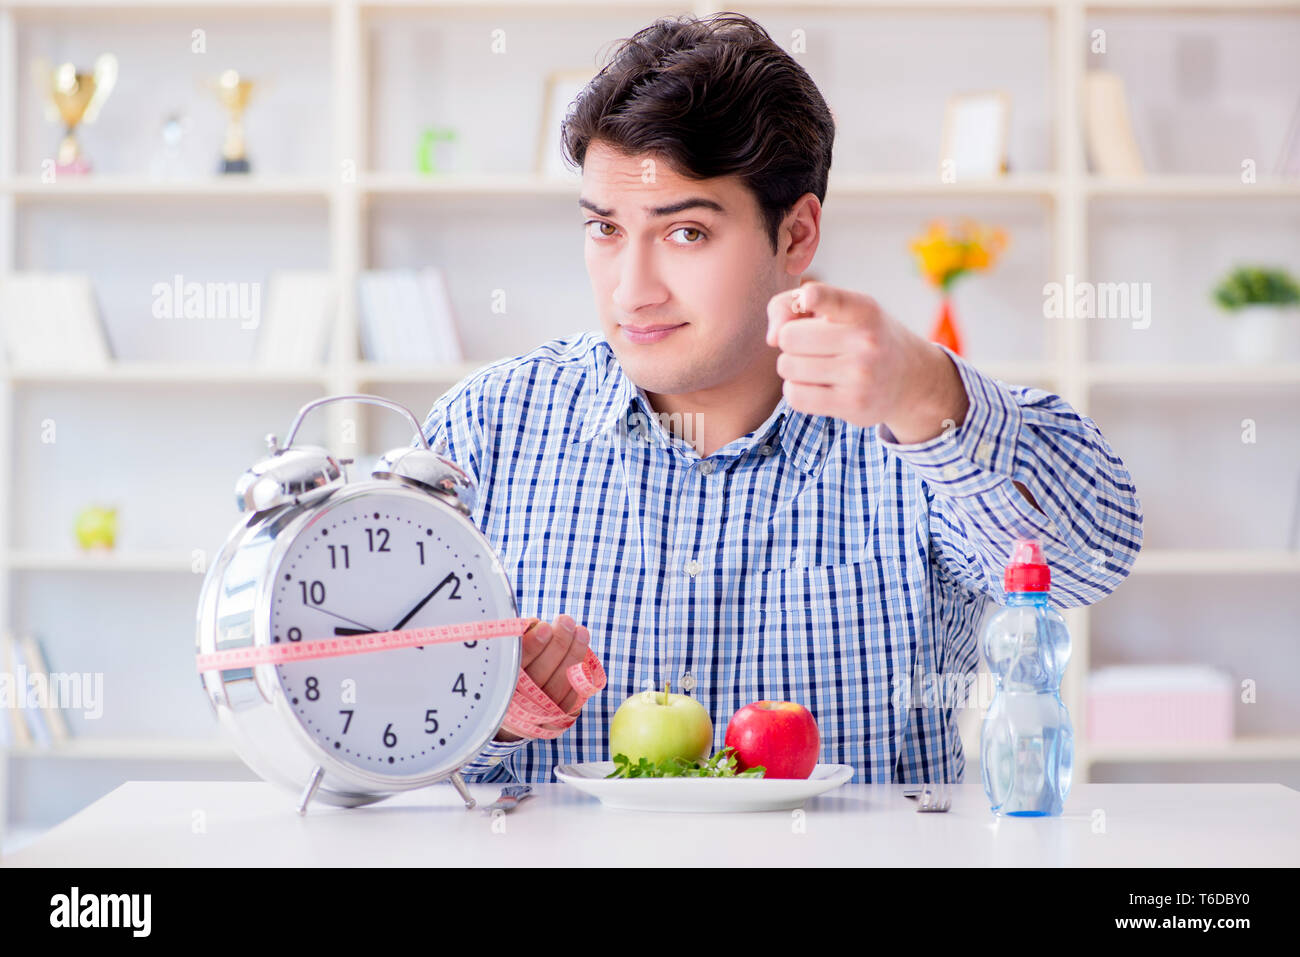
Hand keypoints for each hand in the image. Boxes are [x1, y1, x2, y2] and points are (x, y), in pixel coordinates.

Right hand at [493, 614, 592, 742]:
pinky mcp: (556, 718)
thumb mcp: (506, 655)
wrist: (516, 711)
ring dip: (573, 655)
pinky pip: (571, 697)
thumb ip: (517, 642)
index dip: (532, 646)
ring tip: (580, 632)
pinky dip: (578, 673)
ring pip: (559, 685)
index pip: (517, 666)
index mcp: (500, 685)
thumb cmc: (513, 670)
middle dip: (558, 645)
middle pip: (541, 675)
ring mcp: (537, 713)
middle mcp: (517, 703)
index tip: (544, 626)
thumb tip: (534, 625)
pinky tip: (583, 651)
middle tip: (566, 621)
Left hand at [766, 281, 969, 443]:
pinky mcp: (853, 405)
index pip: (828, 298)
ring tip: (814, 366)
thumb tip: (771, 337)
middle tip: (810, 346)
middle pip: (789, 338)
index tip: (808, 299)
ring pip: (788, 368)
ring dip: (792, 368)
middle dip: (790, 341)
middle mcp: (866, 341)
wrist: (909, 378)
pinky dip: (795, 391)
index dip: (812, 298)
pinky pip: (795, 397)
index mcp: (864, 309)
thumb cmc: (860, 337)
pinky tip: (813, 385)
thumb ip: (792, 306)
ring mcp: (861, 375)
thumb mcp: (839, 310)